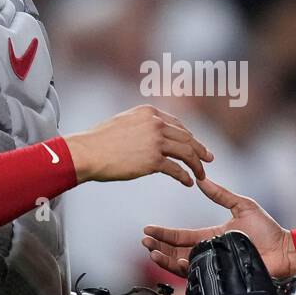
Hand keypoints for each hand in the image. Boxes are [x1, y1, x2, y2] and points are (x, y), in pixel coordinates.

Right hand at [65, 105, 212, 187]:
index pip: (178, 124)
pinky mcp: (153, 160)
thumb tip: (152, 135)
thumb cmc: (100, 140)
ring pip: (186, 153)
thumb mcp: (124, 122)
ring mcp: (156, 141)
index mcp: (149, 112)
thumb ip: (142, 125)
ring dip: (196, 165)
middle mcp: (156, 124)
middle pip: (186, 137)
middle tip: (208, 159)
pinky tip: (188, 182)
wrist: (87, 152)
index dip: (189, 136)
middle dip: (200, 150)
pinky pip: (176, 169)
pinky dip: (185, 176)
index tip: (195, 145)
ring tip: (200, 175)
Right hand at [141, 177, 295, 278]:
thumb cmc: (268, 230)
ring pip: (183, 265)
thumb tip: (202, 179)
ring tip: (154, 253)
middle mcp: (209, 251)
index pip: (182, 235)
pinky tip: (177, 263)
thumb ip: (221, 194)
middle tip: (145, 243)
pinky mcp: (222, 277)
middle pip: (176, 252)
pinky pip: (198, 276)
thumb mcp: (242, 205)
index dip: (164, 233)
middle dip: (158, 248)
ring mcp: (214, 265)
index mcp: (211, 236)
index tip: (148, 230)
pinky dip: (185, 271)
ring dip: (166, 260)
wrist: (285, 250)